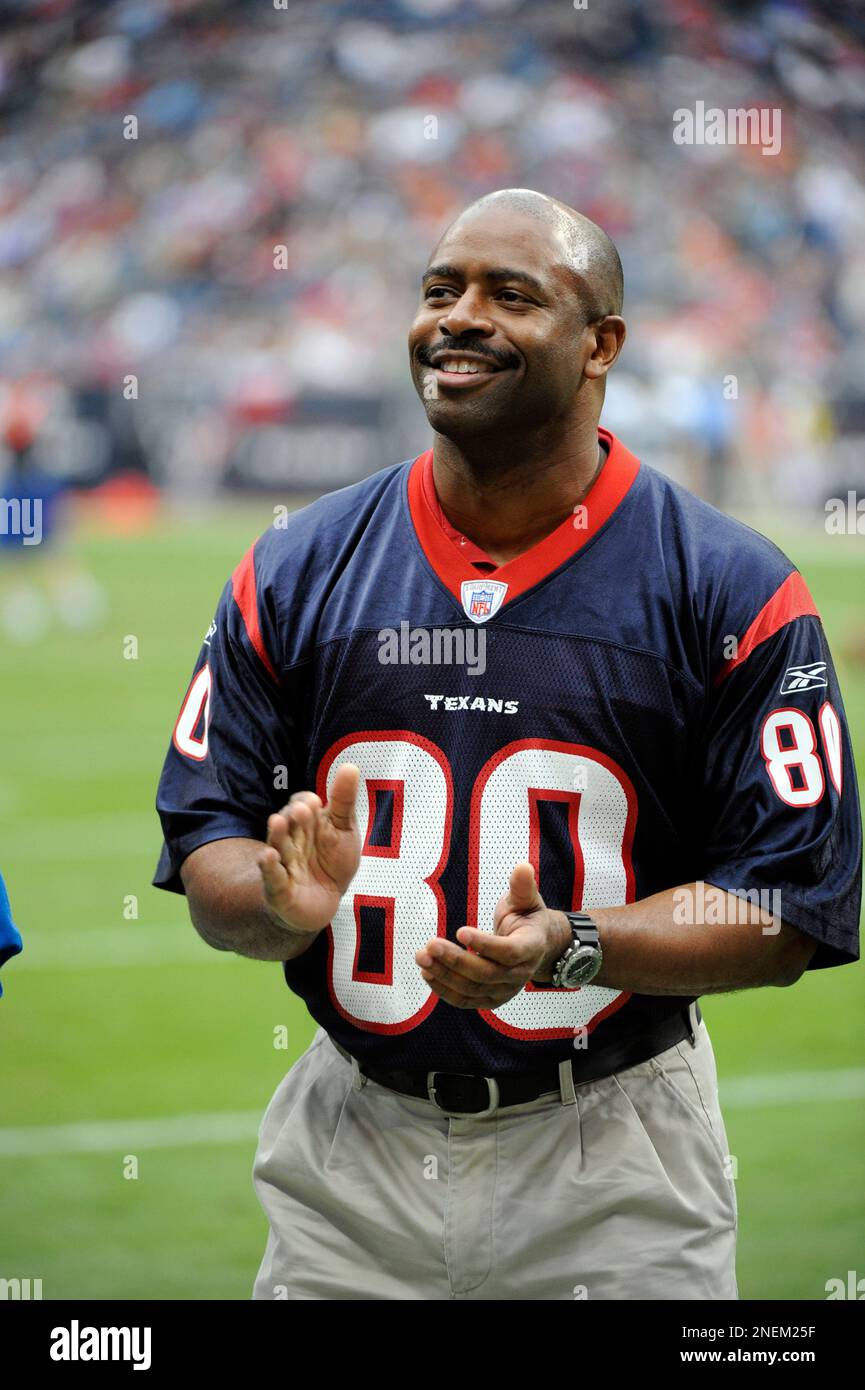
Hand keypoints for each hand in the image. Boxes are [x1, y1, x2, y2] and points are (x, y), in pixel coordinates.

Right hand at [257, 763, 360, 933]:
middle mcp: (290, 840)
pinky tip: (268, 856)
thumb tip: (351, 766)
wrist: (325, 901)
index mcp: (305, 823)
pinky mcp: (279, 890)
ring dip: (277, 834)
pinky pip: (272, 877)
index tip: (316, 802)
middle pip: (288, 823)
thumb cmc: (332, 861)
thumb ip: (344, 800)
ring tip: (277, 822)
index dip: (306, 803)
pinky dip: (268, 867)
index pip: (301, 805)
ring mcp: (283, 864)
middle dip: (293, 816)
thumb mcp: (343, 830)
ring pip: (277, 846)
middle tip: (302, 810)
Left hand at [415, 863, 570, 1009]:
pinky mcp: (490, 999)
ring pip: (472, 989)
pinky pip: (466, 1000)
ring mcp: (505, 990)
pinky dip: (445, 990)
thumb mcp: (527, 900)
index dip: (485, 944)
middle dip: (455, 960)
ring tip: (422, 957)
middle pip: (486, 973)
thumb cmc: (527, 918)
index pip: (509, 952)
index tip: (459, 930)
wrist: (537, 947)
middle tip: (430, 945)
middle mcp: (519, 974)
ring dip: (444, 975)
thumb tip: (523, 866)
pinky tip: (428, 974)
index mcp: (531, 948)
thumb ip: (523, 886)